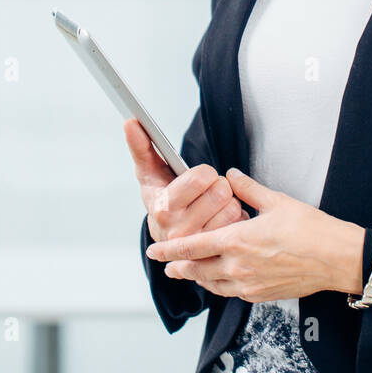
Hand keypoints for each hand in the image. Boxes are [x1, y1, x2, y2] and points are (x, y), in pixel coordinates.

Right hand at [124, 118, 248, 243]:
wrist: (166, 233)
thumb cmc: (161, 195)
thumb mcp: (149, 172)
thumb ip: (141, 146)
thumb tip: (131, 121)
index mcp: (162, 207)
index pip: (202, 177)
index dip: (204, 172)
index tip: (198, 178)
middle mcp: (178, 230)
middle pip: (221, 190)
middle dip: (217, 185)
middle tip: (206, 192)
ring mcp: (198, 244)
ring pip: (233, 206)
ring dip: (228, 202)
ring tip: (212, 206)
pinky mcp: (216, 251)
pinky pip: (241, 222)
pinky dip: (236, 217)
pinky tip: (220, 220)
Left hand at [144, 167, 366, 301]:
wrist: (338, 258)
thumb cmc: (312, 230)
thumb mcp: (277, 201)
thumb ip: (248, 189)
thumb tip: (231, 176)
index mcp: (238, 240)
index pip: (193, 246)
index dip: (170, 250)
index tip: (154, 252)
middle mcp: (239, 266)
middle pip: (196, 270)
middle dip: (178, 267)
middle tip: (165, 265)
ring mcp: (249, 284)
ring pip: (211, 284)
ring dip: (196, 278)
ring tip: (186, 272)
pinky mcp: (261, 294)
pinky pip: (230, 293)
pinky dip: (218, 286)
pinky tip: (218, 280)